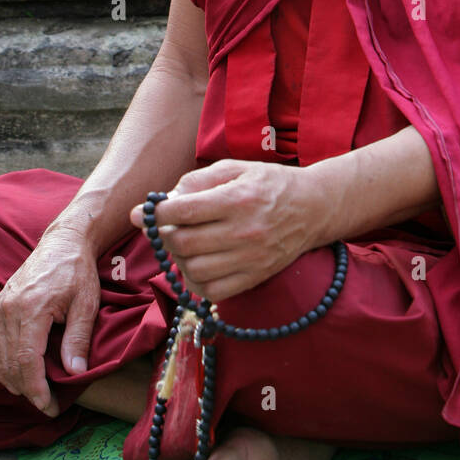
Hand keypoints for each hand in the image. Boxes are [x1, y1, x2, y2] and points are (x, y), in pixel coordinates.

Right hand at [0, 229, 100, 416]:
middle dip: (27, 391)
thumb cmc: (77, 271)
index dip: (36, 390)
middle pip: (9, 364)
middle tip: (48, 404)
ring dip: (11, 381)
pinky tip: (15, 373)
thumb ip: (78, 338)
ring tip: (34, 391)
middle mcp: (8, 309)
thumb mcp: (86, 303)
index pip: (26, 362)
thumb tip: (75, 373)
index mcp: (31, 308)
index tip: (50, 407)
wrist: (62, 242)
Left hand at [129, 159, 316, 301]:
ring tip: (185, 244)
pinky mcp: (255, 277)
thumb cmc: (270, 184)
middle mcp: (243, 231)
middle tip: (168, 227)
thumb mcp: (236, 168)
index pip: (183, 211)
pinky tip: (198, 264)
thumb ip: (198, 180)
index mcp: (236, 198)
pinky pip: (212, 291)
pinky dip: (195, 281)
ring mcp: (250, 258)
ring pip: (193, 269)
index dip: (156, 213)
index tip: (145, 213)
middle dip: (165, 235)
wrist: (313, 208)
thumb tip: (166, 199)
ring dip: (179, 258)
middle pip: (183, 242)